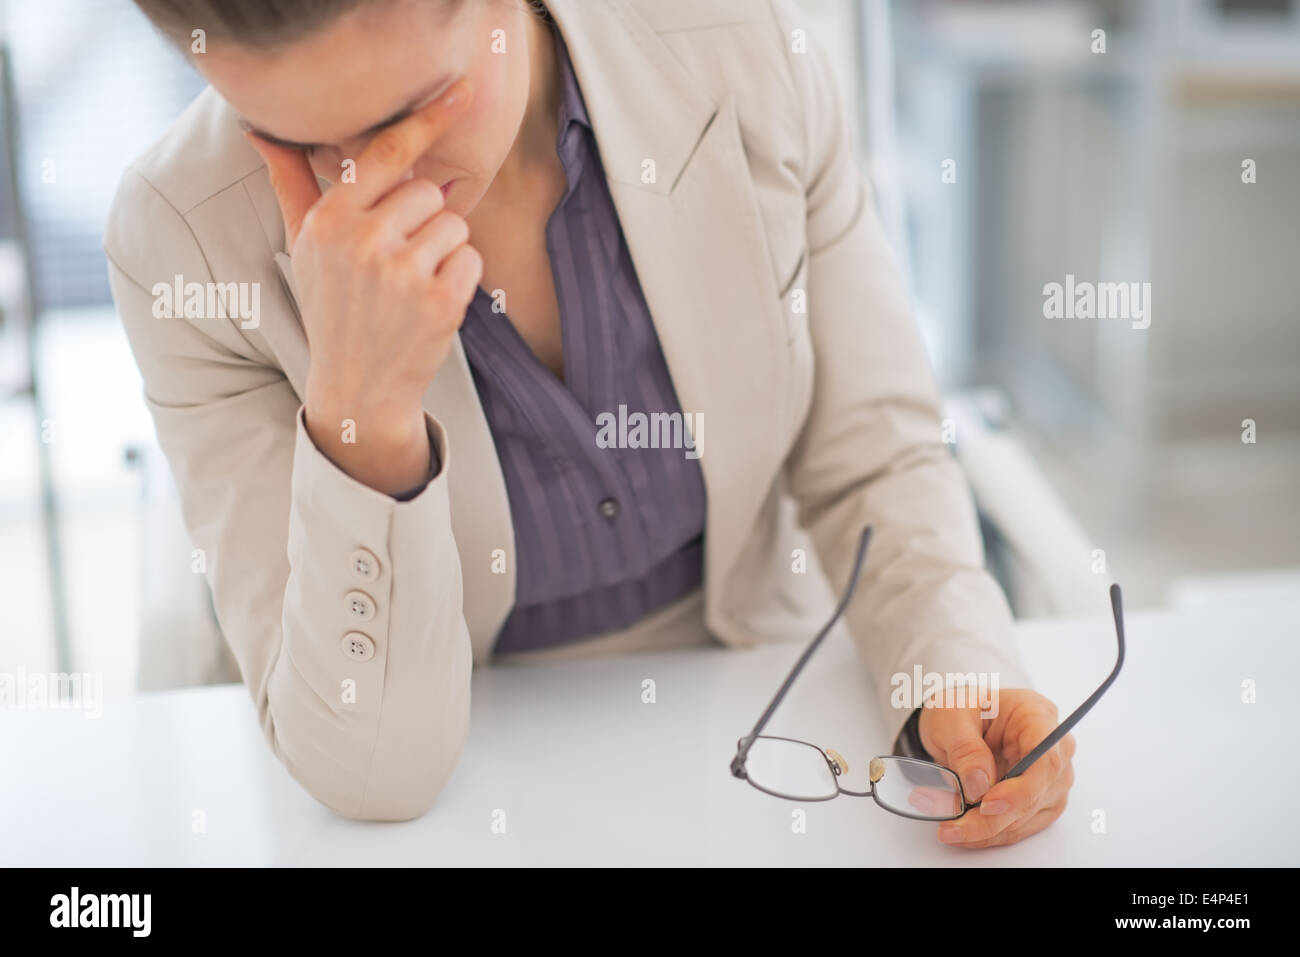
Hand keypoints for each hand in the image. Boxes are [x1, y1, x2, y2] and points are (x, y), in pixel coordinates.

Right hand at [245, 79, 481, 494]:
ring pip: (454, 225)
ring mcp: (404, 273)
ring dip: (443, 251)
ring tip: (412, 284)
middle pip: (428, 192)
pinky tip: (432, 301)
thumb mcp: (303, 248)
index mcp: (331, 221)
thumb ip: (293, 187)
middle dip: (423, 220)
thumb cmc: (332, 309)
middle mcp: (365, 242)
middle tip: (399, 260)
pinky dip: (461, 278)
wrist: (358, 387)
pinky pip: (471, 259)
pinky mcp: (440, 301)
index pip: (386, 155)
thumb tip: (262, 133)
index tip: (461, 93)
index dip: (427, 120)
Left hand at [917, 687, 1075, 847]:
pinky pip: (1018, 825)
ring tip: (947, 827)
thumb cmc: (960, 708)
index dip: (1021, 789)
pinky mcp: (1038, 800)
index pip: (1047, 760)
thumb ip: (965, 748)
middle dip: (993, 818)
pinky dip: (988, 833)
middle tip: (952, 826)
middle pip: (1036, 794)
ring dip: (986, 829)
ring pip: (1027, 816)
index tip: (986, 804)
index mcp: (1036, 715)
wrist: (956, 721)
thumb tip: (978, 786)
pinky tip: (961, 830)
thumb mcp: (951, 715)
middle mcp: (1053, 748)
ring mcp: (1049, 777)